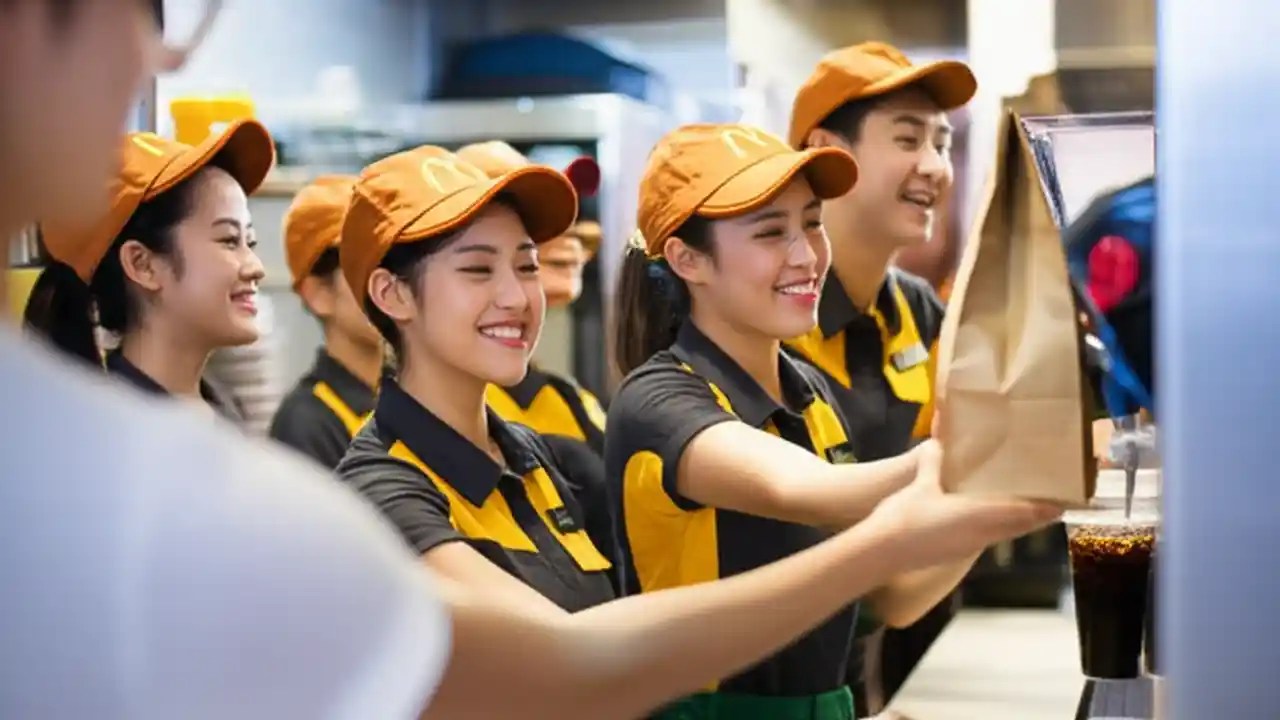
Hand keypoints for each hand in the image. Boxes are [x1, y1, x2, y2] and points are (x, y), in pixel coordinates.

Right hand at [868, 440, 1062, 570]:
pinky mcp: (956, 552)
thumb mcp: (921, 485)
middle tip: (1050, 498)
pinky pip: (988, 537)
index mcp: (979, 516)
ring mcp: (969, 547)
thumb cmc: (906, 518)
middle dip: (1038, 514)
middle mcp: (981, 534)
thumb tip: (939, 443)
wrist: (882, 552)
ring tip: (1025, 504)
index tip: (1065, 500)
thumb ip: (933, 463)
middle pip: (1020, 527)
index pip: (1024, 513)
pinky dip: (998, 526)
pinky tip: (987, 516)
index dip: (1047, 508)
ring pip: (1005, 534)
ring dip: (1018, 522)